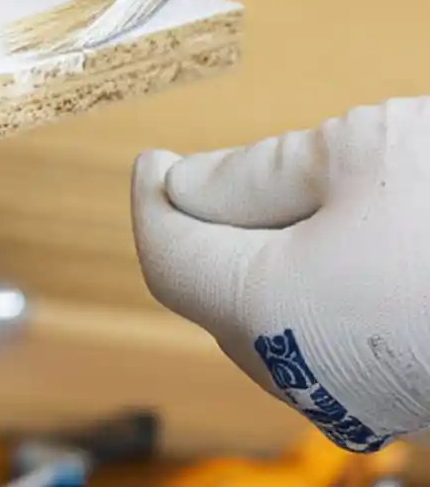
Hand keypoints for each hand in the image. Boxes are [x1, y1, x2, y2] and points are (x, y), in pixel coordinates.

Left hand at [131, 97, 429, 452]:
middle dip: (212, 224)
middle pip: (212, 286)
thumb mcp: (353, 155)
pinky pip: (320, 332)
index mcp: (262, 308)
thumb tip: (181, 184)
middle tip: (230, 169)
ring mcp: (351, 391)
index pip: (167, 255)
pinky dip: (315, 281)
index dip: (153, 200)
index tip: (153, 161)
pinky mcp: (396, 391)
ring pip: (267, 312)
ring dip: (268, 253)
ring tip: (312, 197)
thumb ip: (247, 174)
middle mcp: (295, 368)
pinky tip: (357, 241)